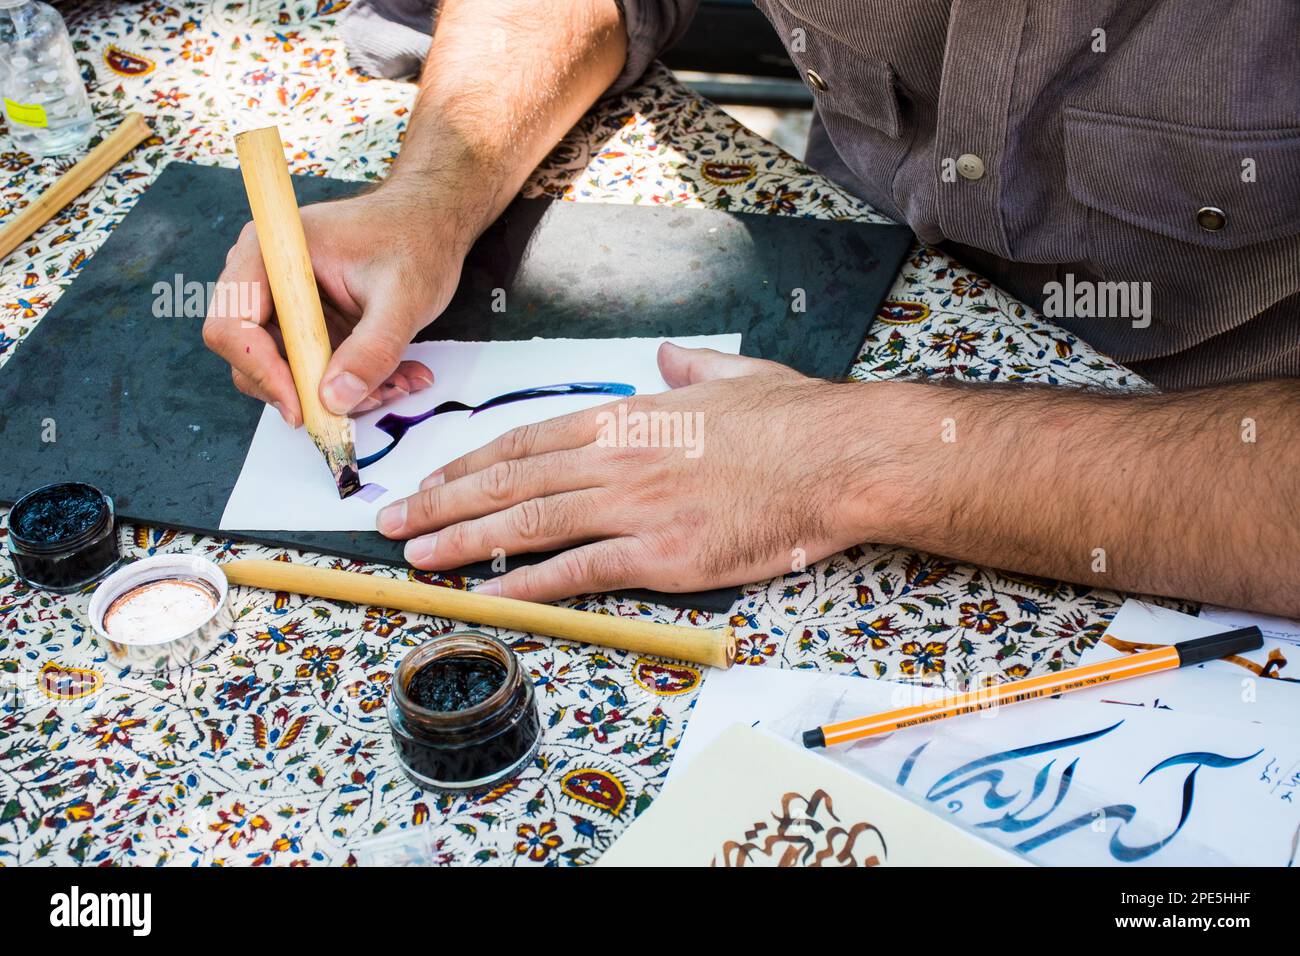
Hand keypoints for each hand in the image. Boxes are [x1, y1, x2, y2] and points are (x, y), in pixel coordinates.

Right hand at [202, 180, 469, 424]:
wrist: (430, 224)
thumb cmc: (414, 242)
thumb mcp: (403, 297)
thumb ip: (372, 349)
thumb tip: (334, 399)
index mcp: (271, 252)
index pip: (231, 324)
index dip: (260, 371)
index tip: (304, 407)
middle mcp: (264, 278)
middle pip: (250, 357)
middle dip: (305, 391)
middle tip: (363, 404)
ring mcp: (282, 304)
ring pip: (285, 373)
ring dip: (336, 394)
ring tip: (395, 385)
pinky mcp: (305, 326)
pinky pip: (312, 371)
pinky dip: (350, 384)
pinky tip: (395, 378)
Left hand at [375, 343, 880, 600]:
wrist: (839, 459)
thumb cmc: (792, 419)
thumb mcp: (733, 376)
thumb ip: (689, 368)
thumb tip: (670, 356)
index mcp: (628, 415)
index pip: (525, 439)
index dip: (468, 462)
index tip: (430, 478)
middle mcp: (617, 458)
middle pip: (509, 480)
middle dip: (441, 502)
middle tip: (390, 520)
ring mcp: (635, 507)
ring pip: (529, 523)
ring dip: (465, 542)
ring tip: (416, 558)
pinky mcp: (663, 557)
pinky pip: (580, 572)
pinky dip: (528, 584)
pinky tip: (488, 594)